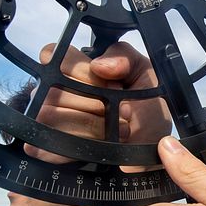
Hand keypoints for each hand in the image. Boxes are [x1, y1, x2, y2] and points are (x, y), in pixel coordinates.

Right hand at [24, 41, 171, 162]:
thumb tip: (99, 65)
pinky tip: (103, 142)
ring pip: (51, 114)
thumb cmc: (147, 109)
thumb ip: (124, 56)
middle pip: (55, 88)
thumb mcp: (145, 72)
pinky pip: (51, 142)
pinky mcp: (52, 149)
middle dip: (97, 102)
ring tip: (117, 128)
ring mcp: (51, 121)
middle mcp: (57, 92)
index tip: (112, 85)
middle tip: (123, 111)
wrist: (154, 149)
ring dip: (93, 124)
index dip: (84, 72)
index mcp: (75, 69)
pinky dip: (82, 143)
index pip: (52, 56)